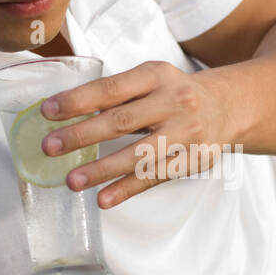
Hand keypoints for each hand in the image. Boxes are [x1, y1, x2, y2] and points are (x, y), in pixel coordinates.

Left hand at [38, 60, 233, 208]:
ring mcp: (186, 132)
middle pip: (122, 121)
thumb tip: (63, 113)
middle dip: (82, 135)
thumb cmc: (174, 94)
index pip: (111, 88)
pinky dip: (127, 189)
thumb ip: (116, 93)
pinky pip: (156, 177)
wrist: (228, 107)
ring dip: (102, 169)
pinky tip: (103, 199)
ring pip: (139, 154)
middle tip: (50, 148)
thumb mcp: (150, 79)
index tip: (48, 112)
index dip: (78, 101)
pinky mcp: (194, 159)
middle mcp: (174, 101)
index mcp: (156, 75)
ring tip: (72, 181)